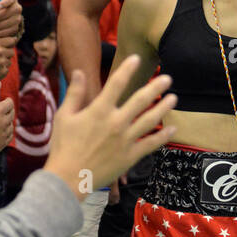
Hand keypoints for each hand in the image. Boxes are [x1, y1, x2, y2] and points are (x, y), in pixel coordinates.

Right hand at [0, 36, 13, 77]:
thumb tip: (14, 39)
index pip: (12, 40)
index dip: (8, 43)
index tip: (4, 45)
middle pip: (12, 51)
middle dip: (6, 53)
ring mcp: (1, 62)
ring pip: (9, 61)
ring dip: (4, 62)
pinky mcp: (2, 71)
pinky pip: (6, 69)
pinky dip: (2, 69)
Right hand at [0, 81, 14, 154]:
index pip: (9, 103)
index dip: (6, 101)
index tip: (3, 101)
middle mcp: (4, 122)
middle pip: (11, 114)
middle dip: (8, 110)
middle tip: (1, 110)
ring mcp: (2, 134)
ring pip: (10, 127)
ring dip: (7, 123)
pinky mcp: (0, 145)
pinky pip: (8, 138)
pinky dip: (6, 134)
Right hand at [43, 55, 177, 196]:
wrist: (68, 178)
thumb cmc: (63, 146)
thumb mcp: (63, 116)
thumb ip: (74, 93)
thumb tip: (79, 72)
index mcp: (99, 111)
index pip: (116, 84)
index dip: (127, 69)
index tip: (137, 58)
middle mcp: (115, 122)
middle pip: (140, 100)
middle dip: (156, 87)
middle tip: (168, 78)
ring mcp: (125, 140)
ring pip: (150, 120)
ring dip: (163, 108)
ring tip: (174, 99)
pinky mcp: (130, 156)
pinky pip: (151, 144)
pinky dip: (163, 136)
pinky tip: (172, 129)